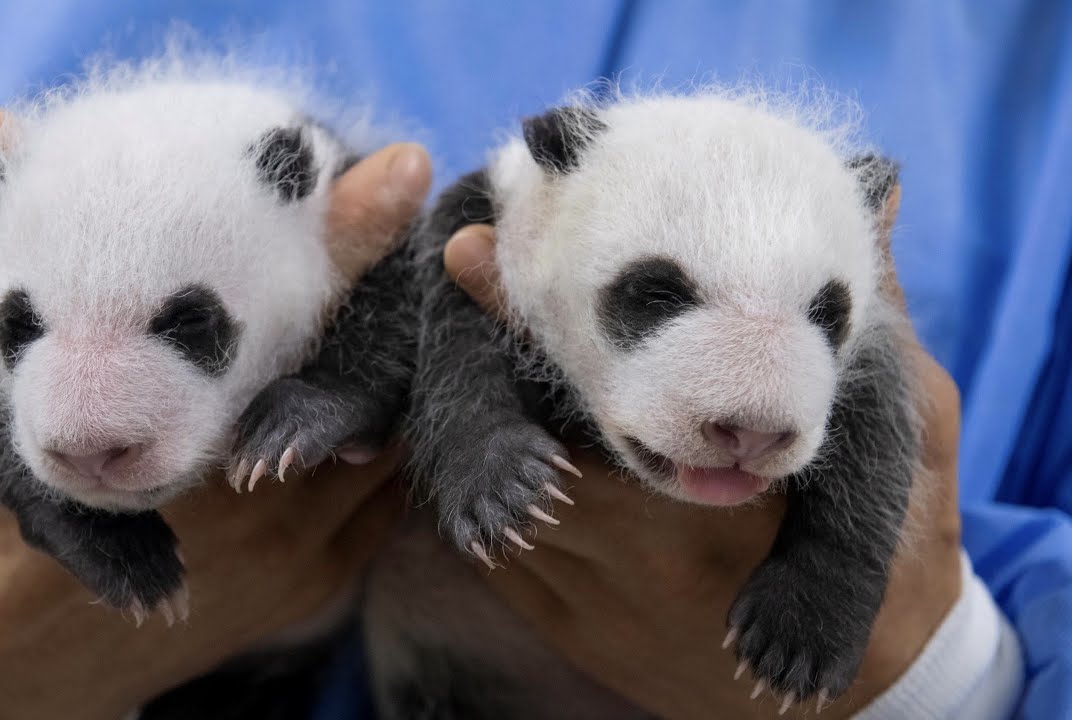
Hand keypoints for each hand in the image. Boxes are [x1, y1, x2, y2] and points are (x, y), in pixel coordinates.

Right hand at [0, 110, 431, 719]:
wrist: (10, 657)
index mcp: (180, 454)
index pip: (297, 336)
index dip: (348, 250)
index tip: (395, 175)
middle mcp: (260, 511)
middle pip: (365, 384)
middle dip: (376, 309)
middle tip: (380, 231)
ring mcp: (301, 556)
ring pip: (386, 441)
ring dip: (383, 374)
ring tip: (374, 306)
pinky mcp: (320, 587)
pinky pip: (386, 501)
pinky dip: (381, 442)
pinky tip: (358, 395)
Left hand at [442, 222, 962, 717]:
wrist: (862, 698)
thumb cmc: (895, 560)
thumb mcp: (909, 434)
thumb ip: (876, 321)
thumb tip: (872, 190)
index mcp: (701, 503)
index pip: (583, 392)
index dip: (517, 319)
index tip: (471, 252)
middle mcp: (624, 553)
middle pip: (510, 438)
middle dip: (480, 359)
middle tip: (467, 280)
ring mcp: (583, 596)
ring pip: (490, 489)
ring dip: (480, 418)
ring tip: (474, 345)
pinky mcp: (562, 620)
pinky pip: (491, 544)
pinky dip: (489, 482)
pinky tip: (505, 437)